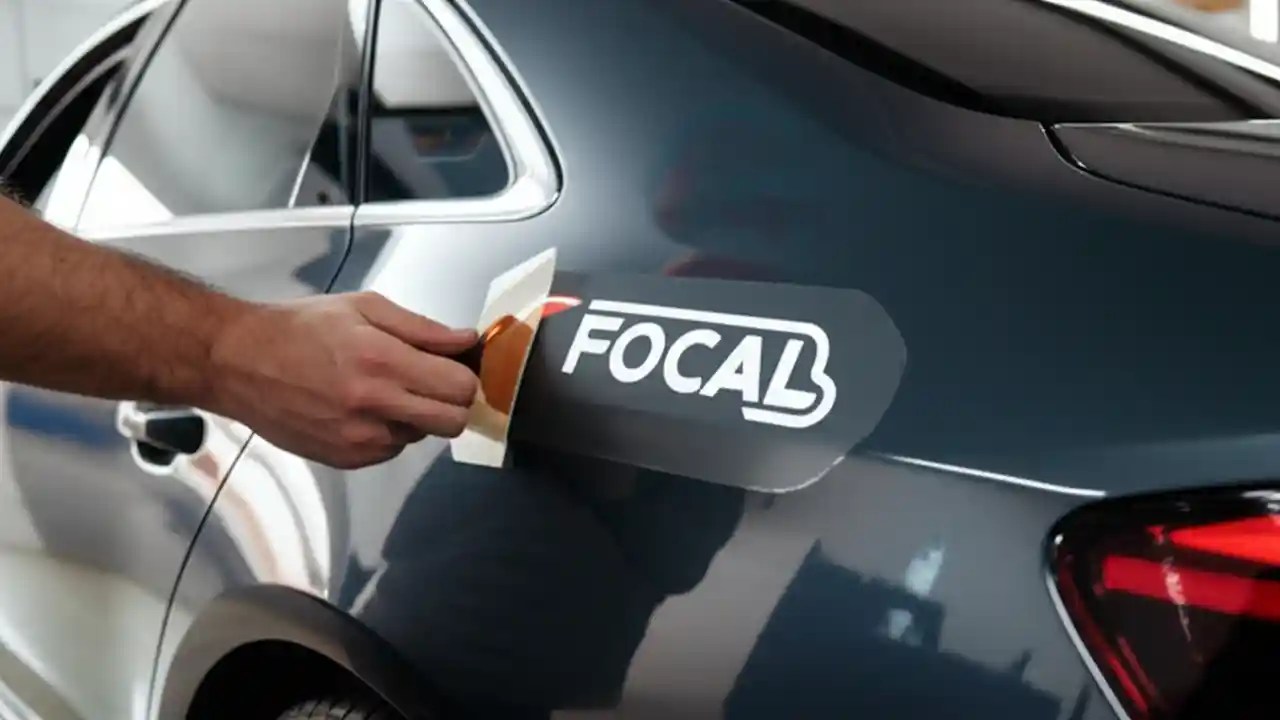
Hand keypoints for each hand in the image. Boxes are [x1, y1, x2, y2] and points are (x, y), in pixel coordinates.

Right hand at [207, 292, 478, 468]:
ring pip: (421, 437)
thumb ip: (422, 328)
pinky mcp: (344, 459)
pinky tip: (362, 407)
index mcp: (382, 362)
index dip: (465, 377)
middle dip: (451, 402)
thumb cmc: (299, 328)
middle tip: (433, 383)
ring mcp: (358, 439)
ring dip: (416, 416)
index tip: (456, 368)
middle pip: (451, 423)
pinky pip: (391, 450)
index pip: (459, 388)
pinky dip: (389, 431)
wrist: (238, 362)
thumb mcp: (364, 308)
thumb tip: (465, 341)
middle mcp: (373, 406)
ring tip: (383, 389)